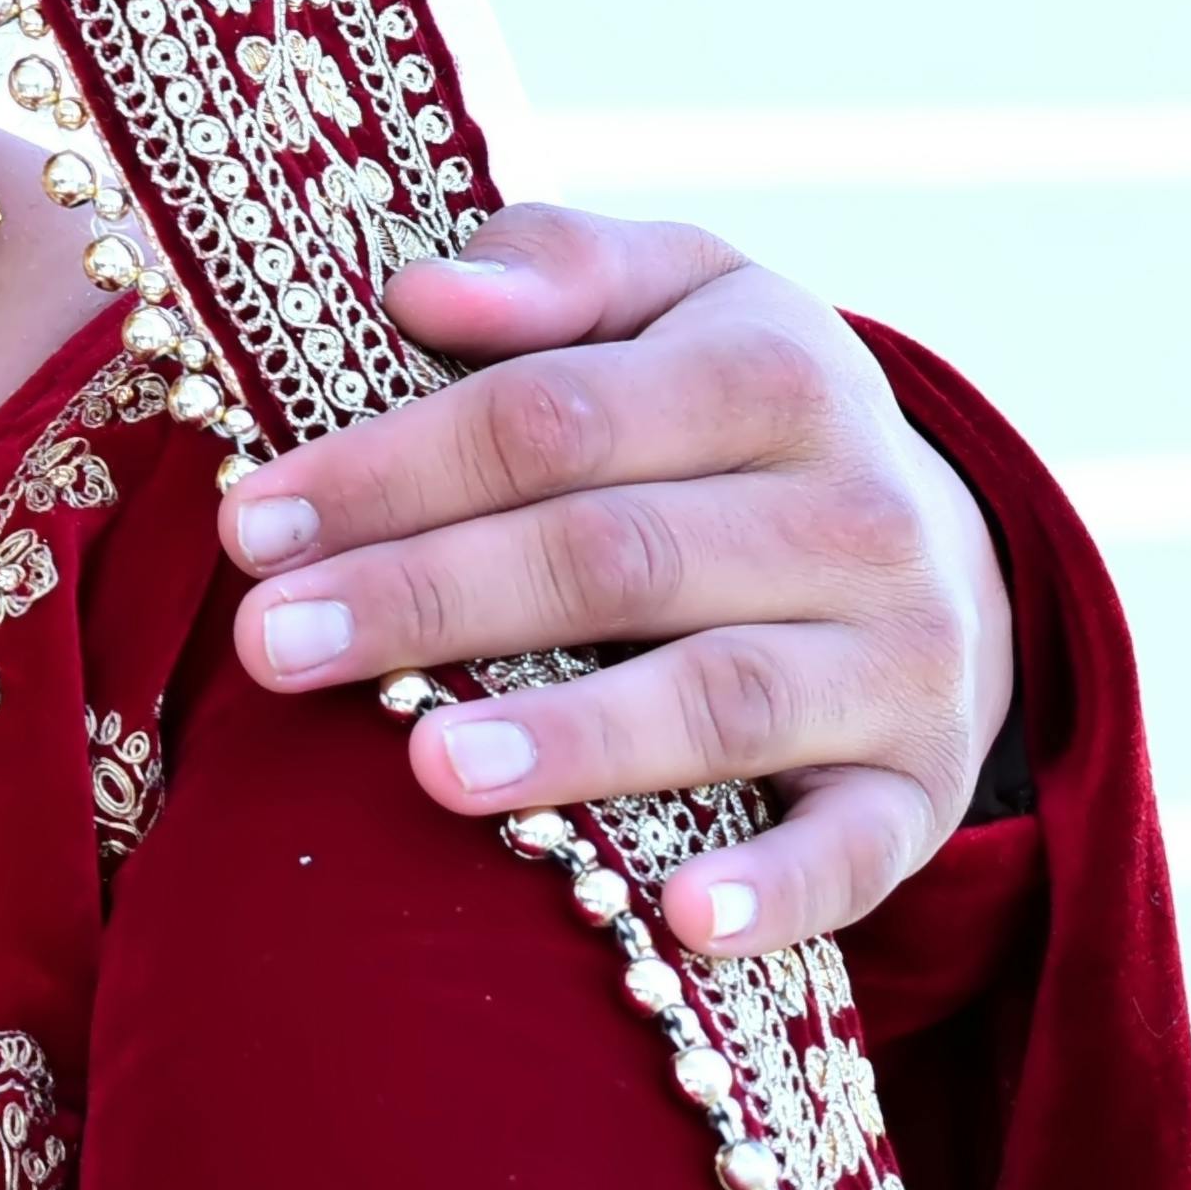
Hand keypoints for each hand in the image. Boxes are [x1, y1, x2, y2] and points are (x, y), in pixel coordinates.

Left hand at [209, 207, 1018, 958]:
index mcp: (778, 373)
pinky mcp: (919, 786)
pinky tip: (677, 920)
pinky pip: (859, 850)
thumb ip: (553, 269)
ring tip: (429, 769)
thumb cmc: (727, 401)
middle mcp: (857, 516)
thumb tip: (420, 292)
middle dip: (430, 601)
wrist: (939, 532)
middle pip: (617, 557)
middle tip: (273, 647)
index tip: (252, 525)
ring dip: (575, 741)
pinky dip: (777, 890)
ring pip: (724, 699)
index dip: (393, 470)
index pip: (554, 419)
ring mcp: (901, 661)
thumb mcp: (672, 288)